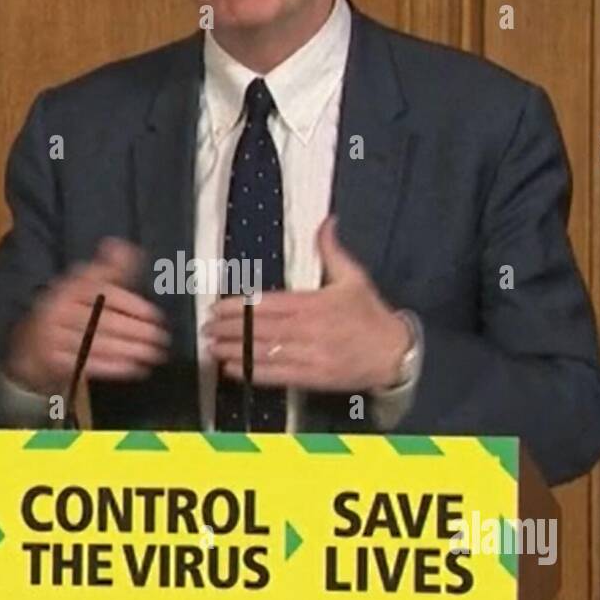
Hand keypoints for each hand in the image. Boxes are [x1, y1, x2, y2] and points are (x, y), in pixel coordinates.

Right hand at [5, 237, 169, 393]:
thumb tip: (121, 245)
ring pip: (98, 344)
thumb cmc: (67, 312)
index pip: (102, 293)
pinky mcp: (54, 361)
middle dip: (136, 331)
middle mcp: (58, 310)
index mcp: (67, 288)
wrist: (29, 347)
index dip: (131, 304)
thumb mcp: (82, 285)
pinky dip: (114, 367)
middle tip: (160, 337)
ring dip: (130, 350)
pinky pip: (88, 364)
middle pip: (102, 321)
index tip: (155, 315)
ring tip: (153, 354)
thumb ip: (107, 269)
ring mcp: (53, 337)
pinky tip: (135, 367)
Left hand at [205, 215, 409, 392]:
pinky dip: (252, 372)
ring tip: (211, 347)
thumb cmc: (371, 314)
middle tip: (205, 327)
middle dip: (229, 328)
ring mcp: (311, 355)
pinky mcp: (313, 377)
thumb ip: (332, 251)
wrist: (394, 353)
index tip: (217, 306)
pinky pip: (277, 375)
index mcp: (315, 304)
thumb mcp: (354, 277)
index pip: (269, 304)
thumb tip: (327, 221)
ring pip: (265, 352)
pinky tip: (232, 368)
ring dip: (235, 350)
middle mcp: (310, 330)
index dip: (240, 307)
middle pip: (261, 329)